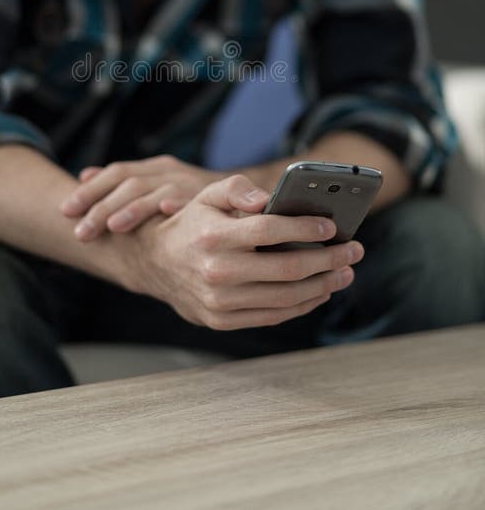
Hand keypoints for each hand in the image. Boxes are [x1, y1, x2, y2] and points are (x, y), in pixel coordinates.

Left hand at [59, 154, 217, 239]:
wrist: (242, 198)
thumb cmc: (190, 199)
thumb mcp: (155, 186)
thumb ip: (121, 183)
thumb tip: (82, 174)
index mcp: (153, 168)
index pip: (115, 172)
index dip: (89, 190)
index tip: (65, 211)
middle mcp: (168, 171)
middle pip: (128, 183)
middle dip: (102, 207)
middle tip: (81, 233)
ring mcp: (189, 182)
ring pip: (155, 190)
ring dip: (133, 209)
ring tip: (114, 227)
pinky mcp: (211, 196)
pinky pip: (193, 197)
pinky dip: (179, 203)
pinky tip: (167, 214)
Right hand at [132, 174, 363, 331]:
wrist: (155, 264)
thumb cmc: (192, 224)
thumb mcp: (207, 195)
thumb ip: (238, 188)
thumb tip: (271, 198)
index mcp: (213, 235)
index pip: (269, 231)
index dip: (304, 229)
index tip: (332, 227)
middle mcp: (216, 271)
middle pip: (286, 268)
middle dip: (328, 260)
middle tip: (354, 251)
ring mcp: (219, 301)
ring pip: (285, 297)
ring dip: (323, 285)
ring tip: (345, 272)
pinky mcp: (223, 321)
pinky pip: (273, 315)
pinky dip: (303, 304)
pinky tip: (321, 290)